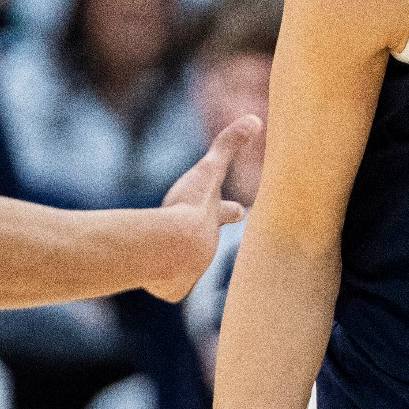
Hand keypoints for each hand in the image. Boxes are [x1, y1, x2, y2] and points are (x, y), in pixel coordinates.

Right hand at [148, 115, 263, 301]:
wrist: (169, 249)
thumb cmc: (188, 207)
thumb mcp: (209, 171)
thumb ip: (229, 145)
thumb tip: (257, 118)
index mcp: (212, 219)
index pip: (229, 211)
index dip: (232, 210)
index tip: (239, 210)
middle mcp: (207, 247)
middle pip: (209, 245)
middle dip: (206, 243)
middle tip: (202, 242)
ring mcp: (193, 271)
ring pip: (180, 268)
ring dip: (172, 263)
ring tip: (162, 258)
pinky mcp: (176, 290)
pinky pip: (166, 286)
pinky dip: (159, 281)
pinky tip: (151, 275)